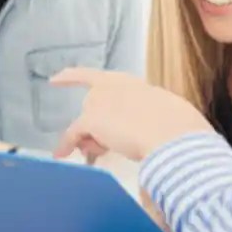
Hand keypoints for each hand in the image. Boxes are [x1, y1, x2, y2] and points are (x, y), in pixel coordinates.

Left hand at [50, 68, 213, 162]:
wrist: (171, 133)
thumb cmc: (176, 124)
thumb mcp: (160, 111)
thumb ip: (144, 113)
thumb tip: (143, 128)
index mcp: (129, 82)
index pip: (95, 77)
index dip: (72, 77)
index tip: (55, 78)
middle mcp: (109, 87)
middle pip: (91, 107)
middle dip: (96, 126)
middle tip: (110, 145)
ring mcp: (99, 102)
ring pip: (85, 124)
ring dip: (92, 139)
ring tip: (110, 152)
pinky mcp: (91, 120)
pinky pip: (73, 134)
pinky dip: (65, 145)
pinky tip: (60, 154)